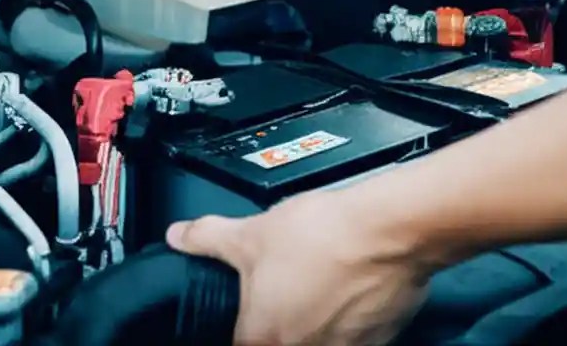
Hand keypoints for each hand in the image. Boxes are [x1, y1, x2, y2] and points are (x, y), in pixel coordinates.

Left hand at [166, 190, 430, 345]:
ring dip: (317, 325)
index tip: (248, 317)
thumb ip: (208, 238)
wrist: (387, 231)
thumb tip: (180, 235)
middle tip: (285, 295)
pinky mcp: (381, 341)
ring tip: (318, 288)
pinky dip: (350, 319)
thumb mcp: (250, 233)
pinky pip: (355, 338)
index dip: (240, 331)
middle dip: (283, 325)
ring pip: (321, 344)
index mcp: (263, 339)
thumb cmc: (323, 237)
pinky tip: (348, 289)